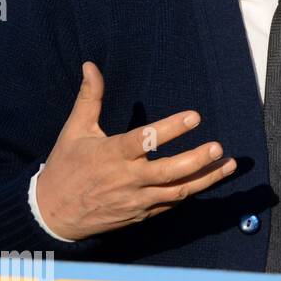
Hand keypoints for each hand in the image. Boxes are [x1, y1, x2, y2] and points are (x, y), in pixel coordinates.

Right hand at [34, 62, 235, 240]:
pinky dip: (190, 193)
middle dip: (197, 160)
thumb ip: (90, 98)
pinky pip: (171, 204)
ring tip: (229, 165)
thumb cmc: (65, 167)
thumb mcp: (75, 130)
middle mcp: (127, 179)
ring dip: (206, 179)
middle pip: (168, 171)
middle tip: (218, 147)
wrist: (51, 215)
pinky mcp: (141, 214)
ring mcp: (136, 200)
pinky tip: (209, 180)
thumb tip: (91, 66)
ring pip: (177, 191)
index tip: (195, 116)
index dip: (171, 129)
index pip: (145, 140)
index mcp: (111, 154)